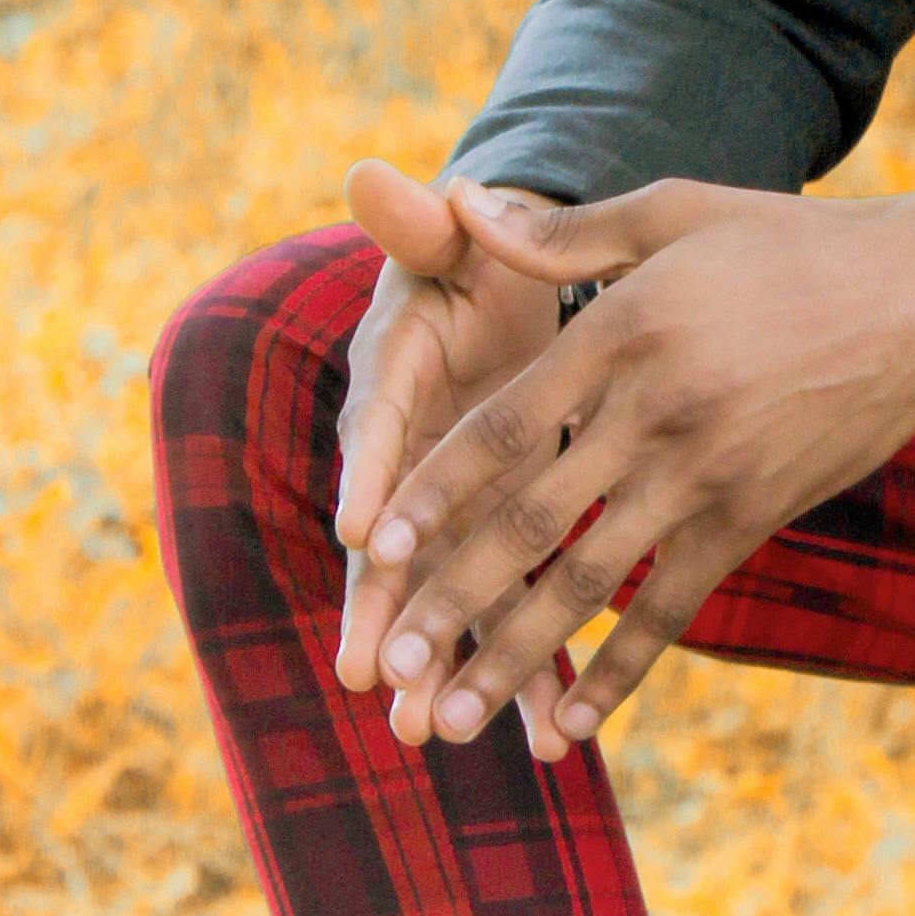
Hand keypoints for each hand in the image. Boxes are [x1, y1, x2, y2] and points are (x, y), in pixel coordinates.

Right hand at [332, 155, 568, 700]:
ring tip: (428, 736)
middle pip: (392, 544)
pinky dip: (532, 669)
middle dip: (384, 614)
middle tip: (369, 680)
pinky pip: (519, 609)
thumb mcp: (456, 233)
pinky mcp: (506, 538)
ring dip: (442, 664)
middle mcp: (412, 460)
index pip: (378, 427)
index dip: (373, 476)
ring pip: (446, 597)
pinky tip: (550, 739)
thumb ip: (422, 221)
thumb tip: (374, 177)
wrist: (515, 290)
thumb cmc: (479, 256)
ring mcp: (456, 510)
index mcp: (396, 379)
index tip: (364, 529)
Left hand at [358, 166, 914, 759]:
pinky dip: (620, 671)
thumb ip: (565, 229)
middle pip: (529, 522)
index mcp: (619, 332)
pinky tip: (571, 724)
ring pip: (591, 582)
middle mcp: (655, 413)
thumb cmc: (793, 246)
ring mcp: (707, 474)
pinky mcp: (752, 517)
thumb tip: (466, 202)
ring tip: (455, 718)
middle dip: (451, 602)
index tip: (374, 552)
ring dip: (517, 655)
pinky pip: (673, 608)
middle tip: (390, 666)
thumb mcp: (677, 212)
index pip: (504, 428)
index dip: (434, 494)